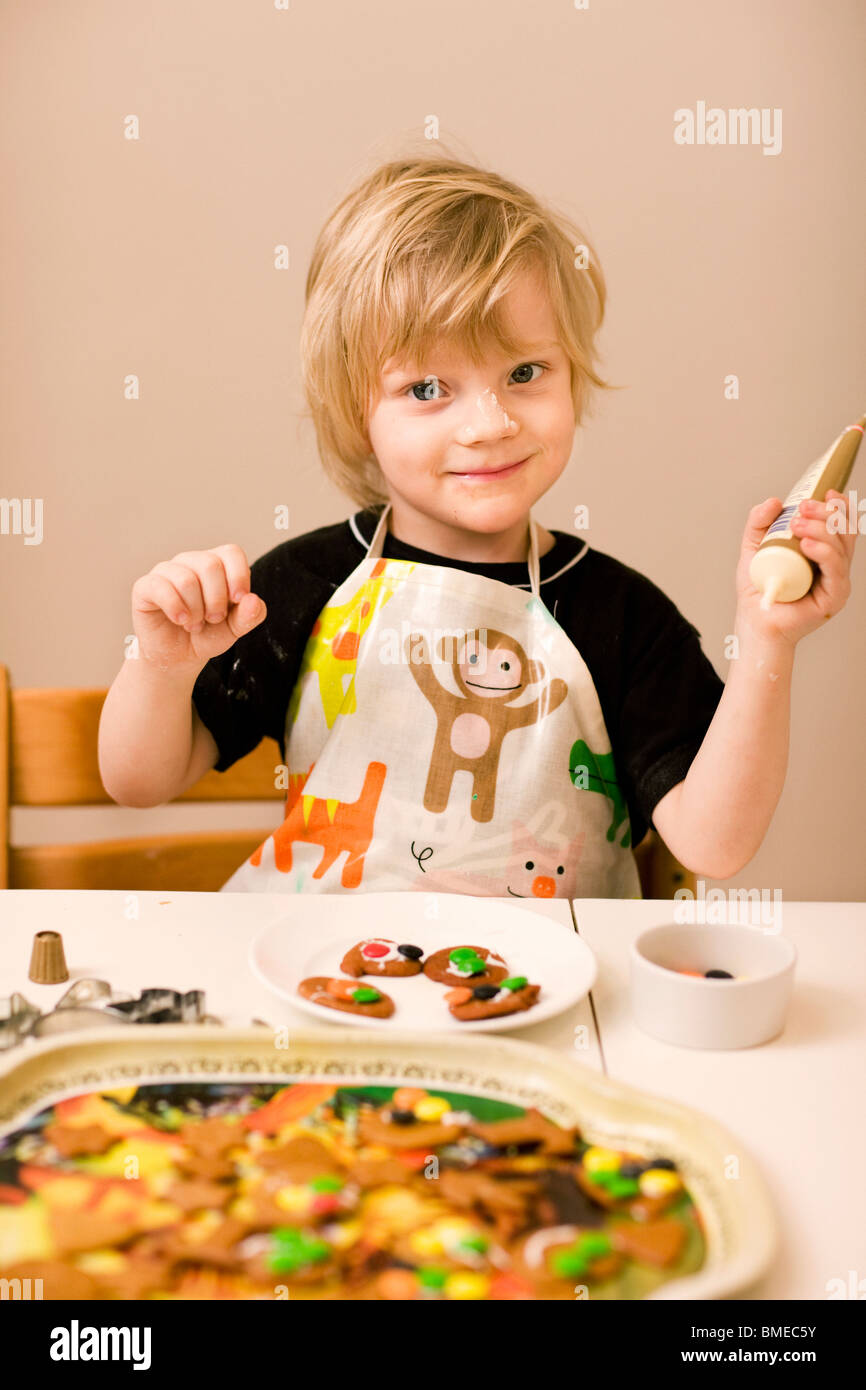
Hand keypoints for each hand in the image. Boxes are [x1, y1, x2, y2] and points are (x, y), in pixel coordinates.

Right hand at [132, 544, 266, 669]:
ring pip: (186, 579)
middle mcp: (190, 562)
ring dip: (196, 610)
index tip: (237, 601)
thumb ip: (249, 615)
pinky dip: (176, 608)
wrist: (178, 657)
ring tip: (194, 624)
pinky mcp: (145, 586)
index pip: (231, 552)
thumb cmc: (207, 636)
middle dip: (216, 600)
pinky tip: (180, 620)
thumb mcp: (234, 629)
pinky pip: (161, 587)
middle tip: (213, 619)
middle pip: (210, 565)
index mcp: (216, 565)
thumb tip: (253, 600)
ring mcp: (166, 572)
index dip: (238, 575)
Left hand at [736, 491, 856, 648]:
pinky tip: (806, 546)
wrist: (755, 619)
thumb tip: (774, 501)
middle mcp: (834, 564)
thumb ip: (759, 522)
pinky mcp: (835, 596)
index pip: (841, 524)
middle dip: (826, 513)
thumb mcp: (754, 547)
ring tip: (797, 525)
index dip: (838, 506)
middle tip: (802, 508)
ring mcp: (837, 580)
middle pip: (844, 531)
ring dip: (821, 530)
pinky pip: (836, 569)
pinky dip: (823, 553)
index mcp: (822, 551)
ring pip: (840, 547)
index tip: (825, 491)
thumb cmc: (759, 588)